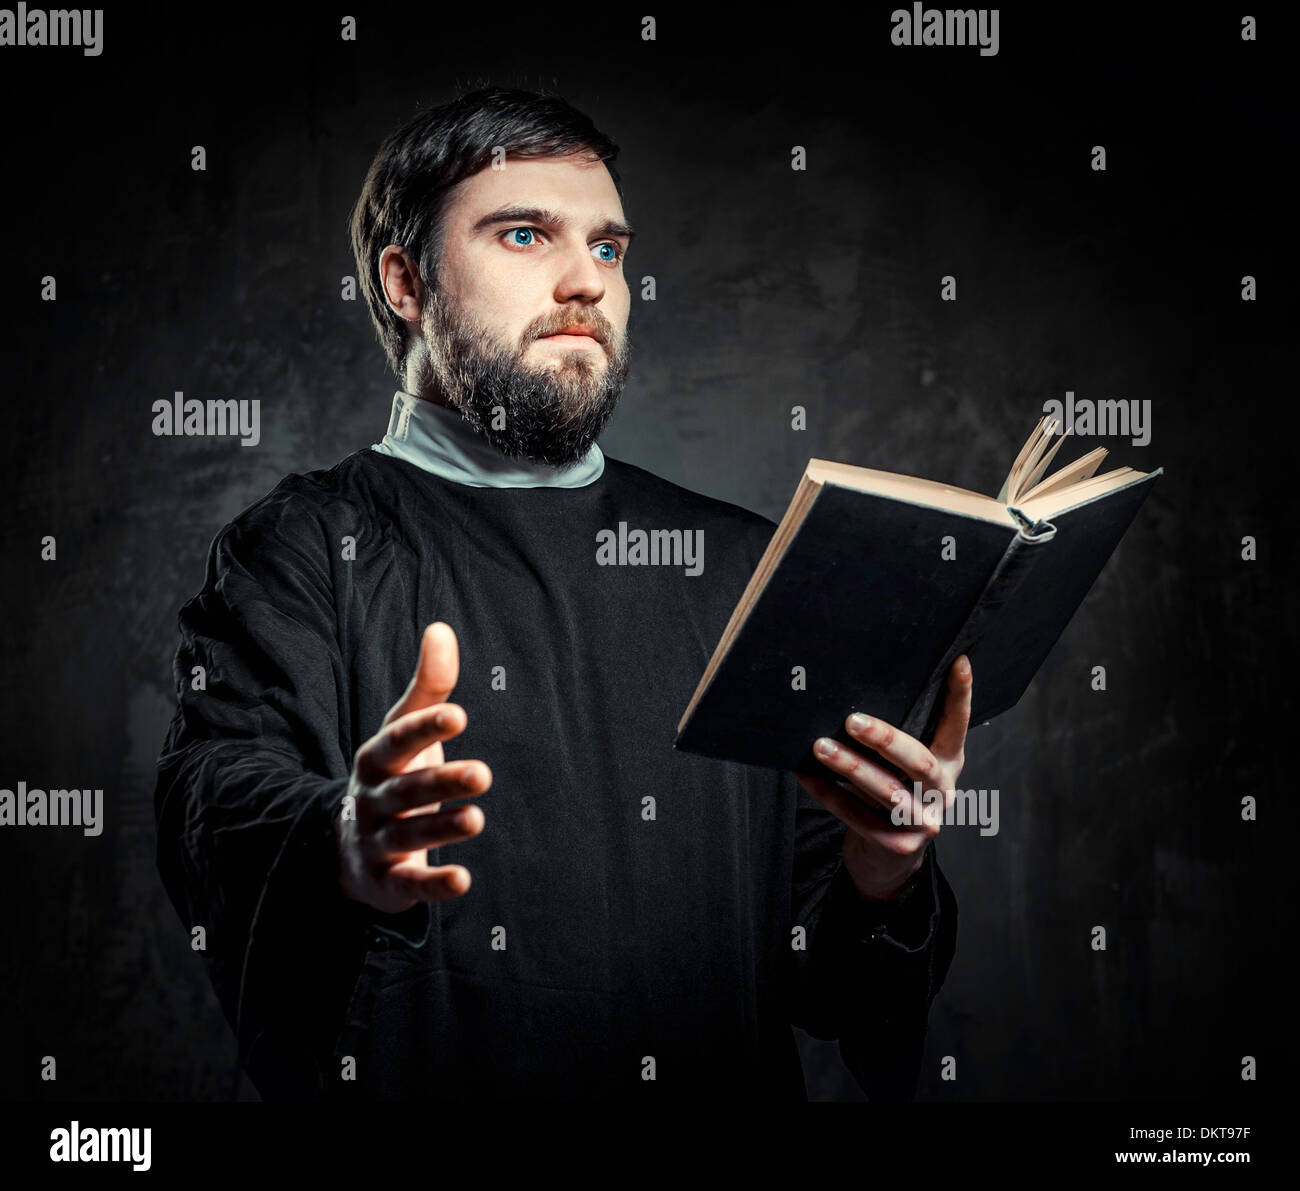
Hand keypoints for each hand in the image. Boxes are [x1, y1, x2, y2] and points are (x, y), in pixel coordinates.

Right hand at [335, 621, 491, 913]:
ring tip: (477, 818)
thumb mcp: (402, 730)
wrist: (346, 846)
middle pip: (407, 789)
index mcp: (376, 760)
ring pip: (408, 835)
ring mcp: (377, 843)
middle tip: (483, 774)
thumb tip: (442, 628)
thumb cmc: (391, 775)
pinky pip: (410, 884)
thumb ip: (428, 686)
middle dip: (441, 782)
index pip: (397, 740)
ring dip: (441, 827)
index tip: (457, 714)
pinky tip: (463, 880)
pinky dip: (433, 884)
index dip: (424, 728)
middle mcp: (373, 800)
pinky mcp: (389, 882)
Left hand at [796, 655, 971, 901]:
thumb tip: (856, 694)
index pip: (958, 725)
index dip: (961, 695)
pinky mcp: (897, 845)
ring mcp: (922, 821)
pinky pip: (858, 816)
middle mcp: (942, 791)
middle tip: (852, 720)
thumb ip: (899, 739)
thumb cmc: (895, 791)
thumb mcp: (906, 766)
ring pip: (886, 791)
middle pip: (918, 761)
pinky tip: (806, 775)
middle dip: (884, 739)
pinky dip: (829, 794)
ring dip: (850, 767)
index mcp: (949, 762)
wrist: (890, 858)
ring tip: (820, 747)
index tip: (958, 662)